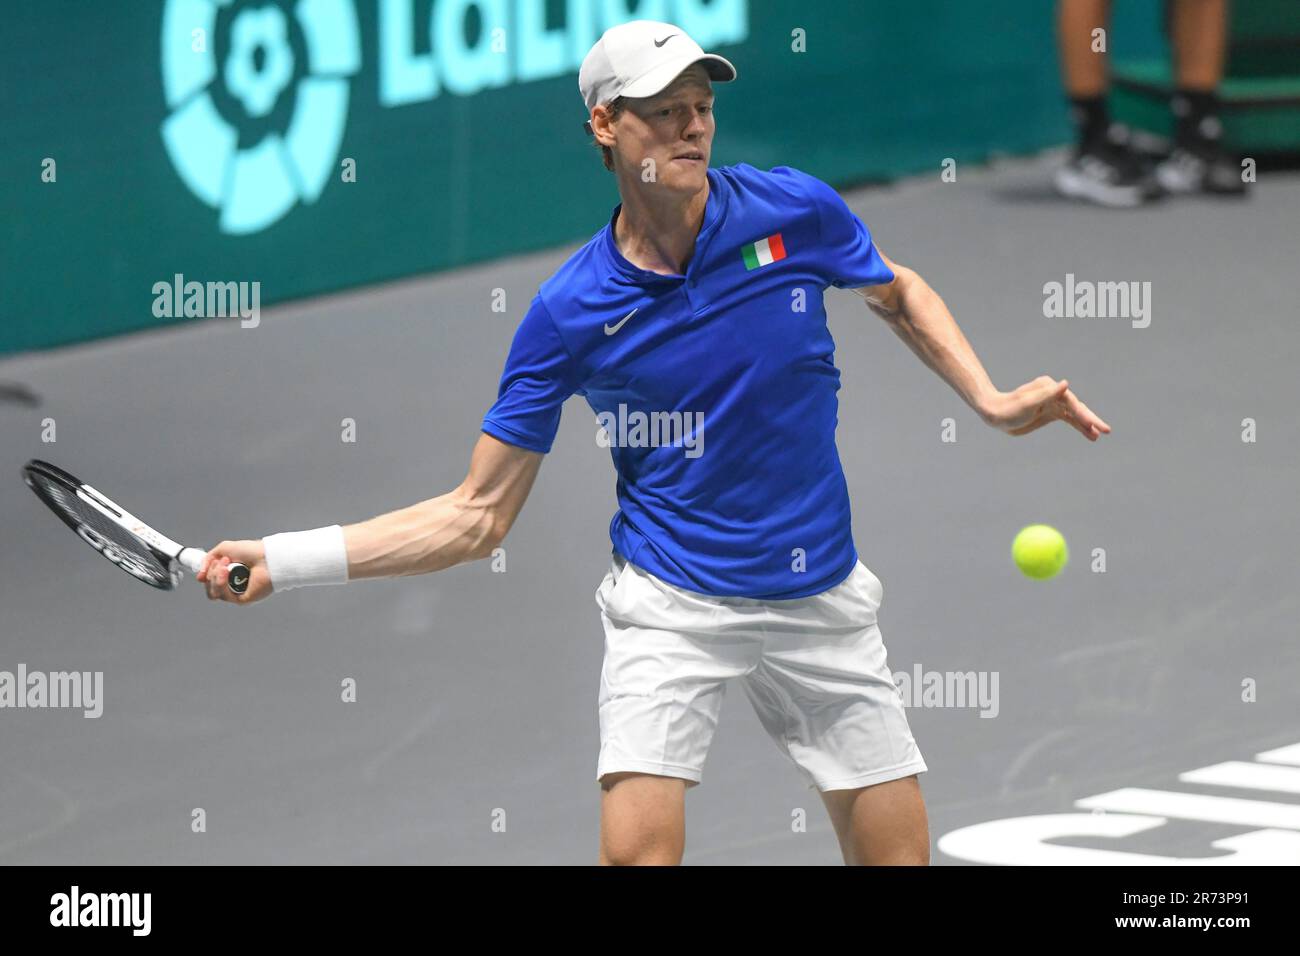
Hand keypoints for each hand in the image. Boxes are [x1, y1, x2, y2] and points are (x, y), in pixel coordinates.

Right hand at [196, 539, 271, 604]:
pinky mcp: (242, 599)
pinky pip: (224, 596)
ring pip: (214, 593)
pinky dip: (222, 583)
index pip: (209, 582)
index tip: (207, 566)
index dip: (206, 575)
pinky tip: (227, 572)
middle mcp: (232, 586)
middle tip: (224, 561)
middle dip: (212, 573)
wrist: (265, 556)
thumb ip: (208, 559)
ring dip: (216, 577)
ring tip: (226, 565)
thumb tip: (200, 575)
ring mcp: (237, 593)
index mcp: (229, 575)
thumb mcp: (224, 549)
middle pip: (209, 589)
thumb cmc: (251, 551)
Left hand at [981, 376, 1110, 440]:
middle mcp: (1054, 393)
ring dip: (1087, 425)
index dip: (1083, 414)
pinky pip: (1069, 420)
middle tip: (1106, 430)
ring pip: (1074, 415)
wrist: (995, 414)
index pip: (1071, 402)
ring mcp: (1053, 403)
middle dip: (1090, 419)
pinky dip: (1079, 427)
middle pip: (1076, 408)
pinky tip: (1090, 435)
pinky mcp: (1051, 413)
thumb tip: (1065, 384)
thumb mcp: (1027, 403)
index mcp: (1050, 388)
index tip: (1092, 425)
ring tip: (1099, 435)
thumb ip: (1047, 394)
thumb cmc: (1008, 408)